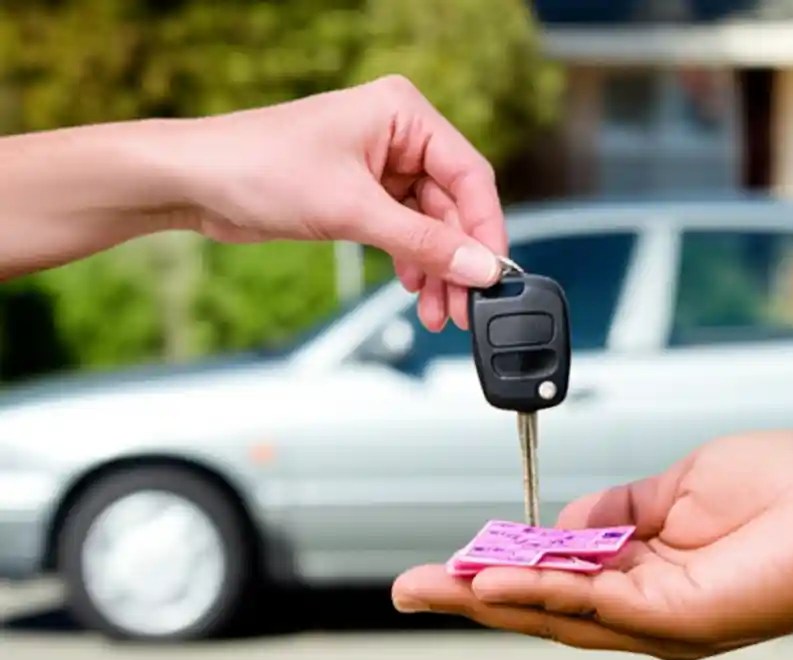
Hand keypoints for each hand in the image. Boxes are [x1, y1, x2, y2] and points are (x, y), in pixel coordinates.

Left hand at [176, 74, 505, 330]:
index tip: (494, 274)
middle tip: (463, 305)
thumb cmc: (256, 167)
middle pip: (452, 205)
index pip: (469, 174)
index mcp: (402, 112)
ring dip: (435, 268)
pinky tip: (412, 287)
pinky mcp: (360, 192)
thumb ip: (424, 243)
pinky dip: (411, 261)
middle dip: (456, 259)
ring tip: (437, 309)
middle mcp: (396, 134)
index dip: (485, 229)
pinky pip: (404, 230)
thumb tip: (479, 267)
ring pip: (430, 224)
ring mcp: (378, 163)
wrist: (192, 182)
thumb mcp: (353, 211)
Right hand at [391, 431, 792, 659]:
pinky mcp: (684, 619)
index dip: (501, 566)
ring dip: (494, 599)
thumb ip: (620, 507)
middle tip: (408, 589)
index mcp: (644, 571)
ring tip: (433, 587)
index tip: (452, 557)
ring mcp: (663, 619)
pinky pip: (603, 607)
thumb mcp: (679, 485)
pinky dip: (549, 593)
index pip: (556, 576)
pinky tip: (504, 579)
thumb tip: (562, 520)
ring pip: (561, 616)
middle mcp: (646, 605)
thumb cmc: (786, 492)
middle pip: (543, 607)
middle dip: (473, 596)